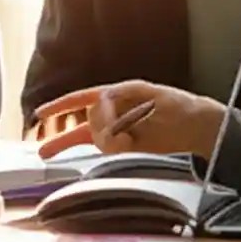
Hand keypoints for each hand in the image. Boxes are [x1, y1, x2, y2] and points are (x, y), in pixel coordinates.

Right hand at [33, 80, 222, 158]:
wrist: (200, 129)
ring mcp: (118, 129)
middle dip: (95, 129)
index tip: (40, 113)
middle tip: (114, 137)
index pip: (84, 98)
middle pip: (88, 120)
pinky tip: (124, 145)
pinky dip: (110, 148)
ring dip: (106, 141)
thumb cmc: (180, 106)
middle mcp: (115, 111)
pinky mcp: (124, 144)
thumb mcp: (152, 95)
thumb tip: (102, 109)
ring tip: (128, 142)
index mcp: (120, 93)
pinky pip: (104, 148)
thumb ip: (122, 99)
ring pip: (95, 137)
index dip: (60, 105)